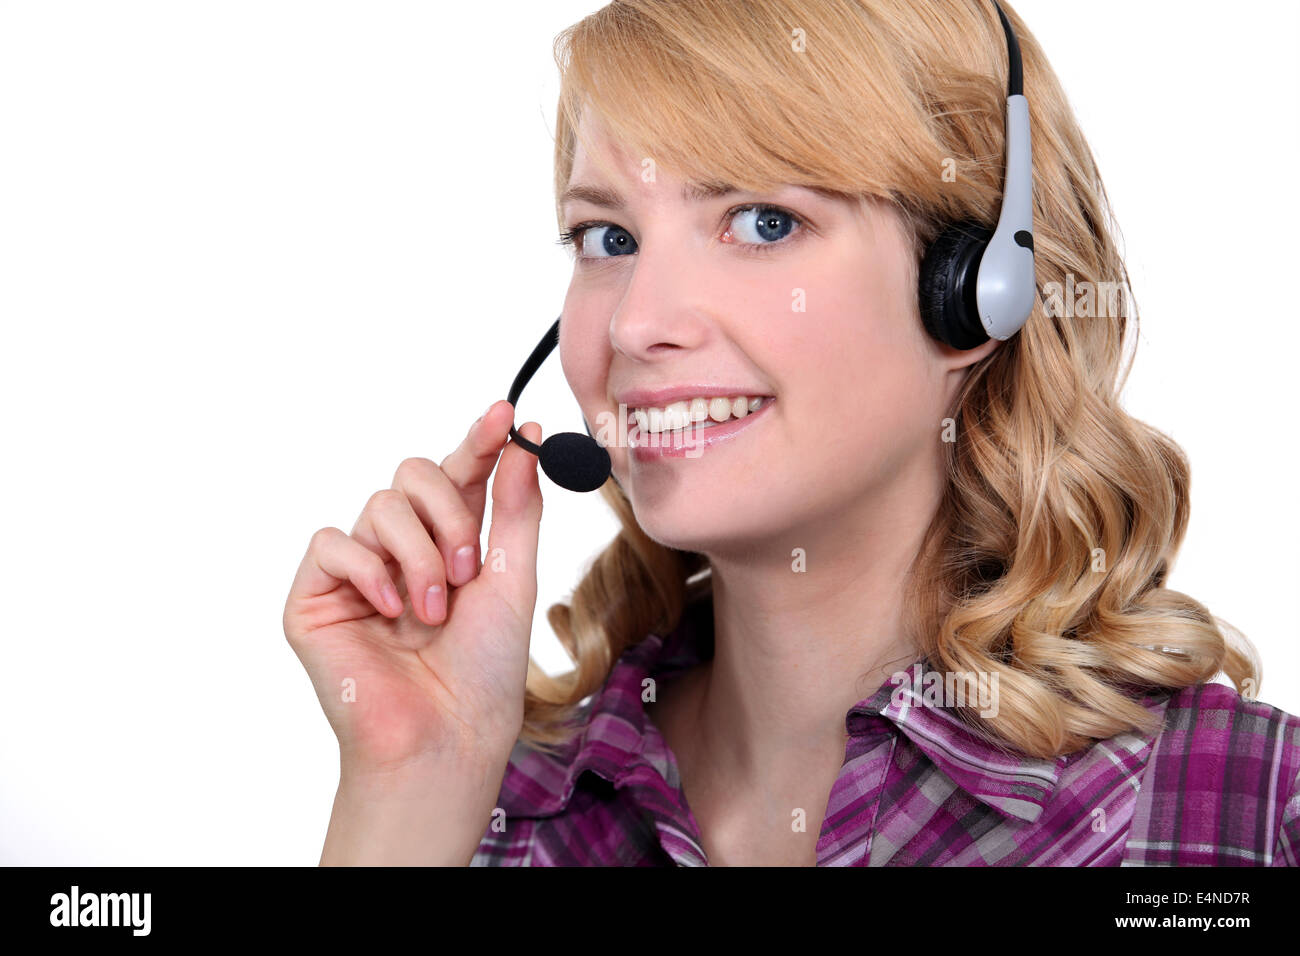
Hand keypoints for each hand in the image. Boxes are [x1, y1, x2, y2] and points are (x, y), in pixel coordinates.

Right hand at [283, 402, 542, 776]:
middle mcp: (402, 548)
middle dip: (449, 512)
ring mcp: (356, 571)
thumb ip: (514, 508)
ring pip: (379, 507)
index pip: (460, 472)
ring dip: (419, 555)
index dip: (480, 440)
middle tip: (469, 568)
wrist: (447, 735)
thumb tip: (526, 434)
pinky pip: (333, 543)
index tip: (504, 416)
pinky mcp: (314, 597)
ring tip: (432, 611)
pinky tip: (391, 611)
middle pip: (413, 474)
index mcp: (451, 540)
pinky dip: (369, 572)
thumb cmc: (483, 669)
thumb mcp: (511, 579)